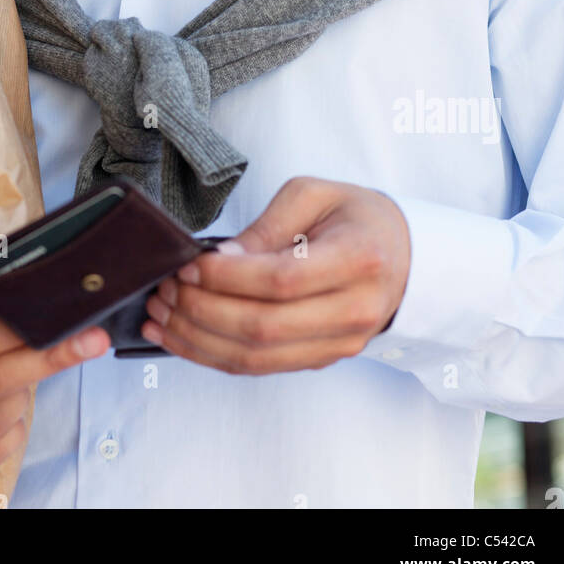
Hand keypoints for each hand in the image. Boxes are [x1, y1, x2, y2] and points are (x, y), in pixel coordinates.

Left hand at [141, 177, 410, 373]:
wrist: (403, 255)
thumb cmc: (355, 216)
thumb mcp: (314, 195)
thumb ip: (266, 226)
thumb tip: (219, 260)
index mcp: (359, 259)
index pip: (282, 280)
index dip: (228, 278)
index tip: (188, 263)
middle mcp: (354, 311)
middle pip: (264, 327)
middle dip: (201, 311)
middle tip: (164, 289)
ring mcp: (339, 344)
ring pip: (256, 359)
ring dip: (198, 341)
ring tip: (159, 316)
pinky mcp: (320, 360)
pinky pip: (259, 368)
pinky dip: (212, 355)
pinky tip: (179, 337)